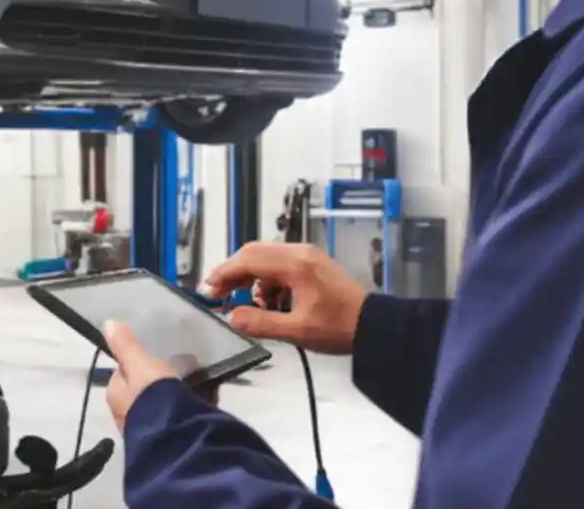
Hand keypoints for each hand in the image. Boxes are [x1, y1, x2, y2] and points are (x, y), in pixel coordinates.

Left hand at [104, 321, 220, 431]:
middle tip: (184, 364)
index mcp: (116, 394)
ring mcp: (148, 426)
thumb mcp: (140, 364)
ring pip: (164, 401)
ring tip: (200, 377)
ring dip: (179, 390)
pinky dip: (192, 404)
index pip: (124, 371)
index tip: (159, 352)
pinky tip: (208, 395)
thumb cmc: (152, 396)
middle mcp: (127, 412)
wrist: (174, 437)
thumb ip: (127, 345)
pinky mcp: (170, 435)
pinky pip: (180, 413)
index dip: (139, 360)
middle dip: (163, 377)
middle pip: (145, 387)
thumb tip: (107, 323)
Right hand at [201, 242, 367, 354]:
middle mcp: (299, 252)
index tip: (209, 290)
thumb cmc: (338, 328)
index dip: (223, 274)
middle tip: (220, 296)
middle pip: (254, 253)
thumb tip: (232, 317)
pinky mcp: (312, 263)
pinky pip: (280, 264)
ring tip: (253, 306)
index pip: (248, 260)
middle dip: (234, 274)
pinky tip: (272, 303)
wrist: (374, 325)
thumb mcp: (296, 331)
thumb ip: (260, 323)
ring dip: (252, 279)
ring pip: (266, 258)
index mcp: (295, 264)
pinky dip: (268, 280)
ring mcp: (307, 255)